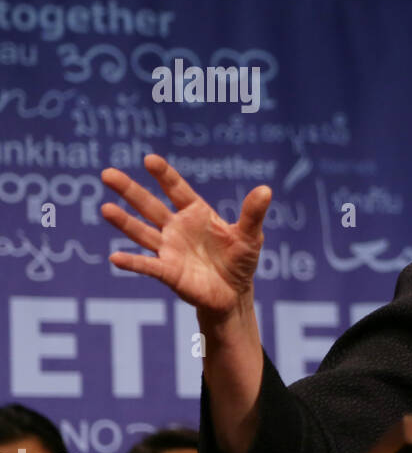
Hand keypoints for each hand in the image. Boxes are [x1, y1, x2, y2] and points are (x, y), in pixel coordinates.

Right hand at [100, 155, 271, 314]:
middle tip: (107, 174)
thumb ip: (253, 214)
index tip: (149, 159)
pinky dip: (132, 263)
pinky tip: (115, 257)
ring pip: (142, 232)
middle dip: (129, 190)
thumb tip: (266, 190)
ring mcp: (169, 250)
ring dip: (124, 222)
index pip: (176, 189)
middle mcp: (176, 228)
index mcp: (196, 213)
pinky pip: (147, 266)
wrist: (234, 293)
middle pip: (149, 206)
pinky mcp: (168, 272)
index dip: (164, 175)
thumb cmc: (240, 260)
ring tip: (104, 208)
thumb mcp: (250, 236)